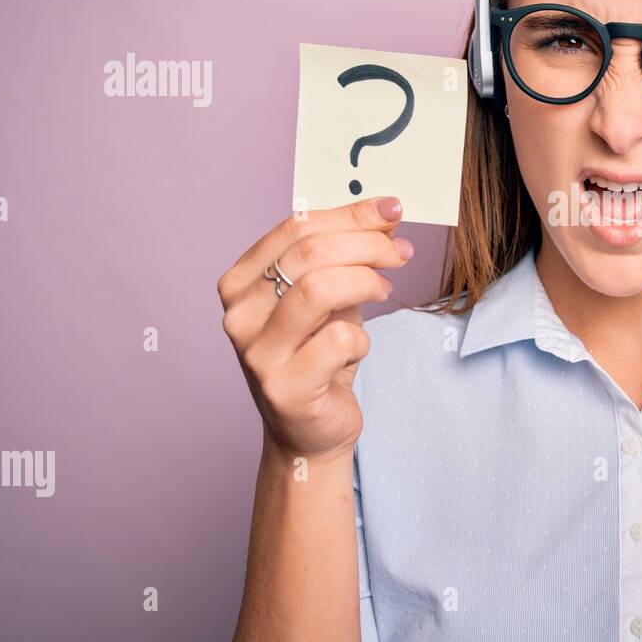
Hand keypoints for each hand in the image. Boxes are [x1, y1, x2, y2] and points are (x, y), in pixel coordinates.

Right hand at [217, 196, 411, 463]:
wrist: (308, 432)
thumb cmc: (319, 357)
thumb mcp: (330, 298)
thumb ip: (347, 256)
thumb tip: (386, 214)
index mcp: (241, 282)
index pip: (296, 227)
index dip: (350, 213)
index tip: (391, 209)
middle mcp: (239, 314)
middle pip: (309, 252)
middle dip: (367, 244)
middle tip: (401, 251)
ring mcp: (257, 353)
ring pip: (319, 288)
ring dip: (366, 282)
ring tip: (385, 289)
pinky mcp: (284, 387)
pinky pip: (338, 340)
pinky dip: (362, 337)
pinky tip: (358, 347)